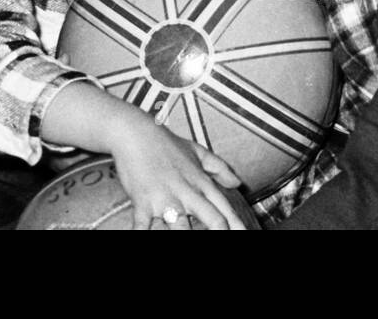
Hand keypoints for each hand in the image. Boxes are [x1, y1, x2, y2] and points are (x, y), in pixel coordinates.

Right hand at [110, 113, 245, 229]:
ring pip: (181, 228)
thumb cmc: (163, 142)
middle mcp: (186, 192)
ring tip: (183, 238)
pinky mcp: (143, 202)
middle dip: (220, 233)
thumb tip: (236, 182)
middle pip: (213, 220)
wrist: (134, 133)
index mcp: (200, 182)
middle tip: (226, 245)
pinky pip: (143, 226)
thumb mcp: (196, 150)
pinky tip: (141, 236)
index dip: (236, 226)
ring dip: (183, 234)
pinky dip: (141, 233)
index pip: (225, 209)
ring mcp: (165, 199)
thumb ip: (218, 167)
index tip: (243, 234)